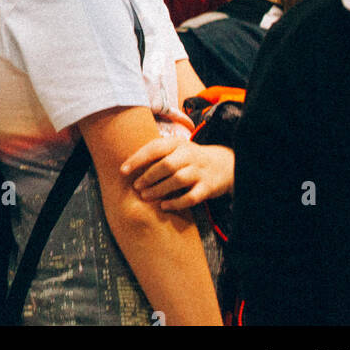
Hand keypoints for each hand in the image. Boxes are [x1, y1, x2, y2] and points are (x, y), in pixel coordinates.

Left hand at [119, 139, 233, 209]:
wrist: (225, 164)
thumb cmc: (191, 158)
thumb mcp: (177, 149)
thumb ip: (158, 154)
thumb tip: (129, 166)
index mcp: (178, 143)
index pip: (155, 148)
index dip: (138, 159)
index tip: (123, 170)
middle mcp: (189, 155)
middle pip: (166, 164)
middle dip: (148, 176)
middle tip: (136, 187)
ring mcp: (199, 171)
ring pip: (178, 180)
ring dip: (159, 189)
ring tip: (145, 196)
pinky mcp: (208, 187)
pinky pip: (191, 197)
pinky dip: (176, 203)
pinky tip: (164, 206)